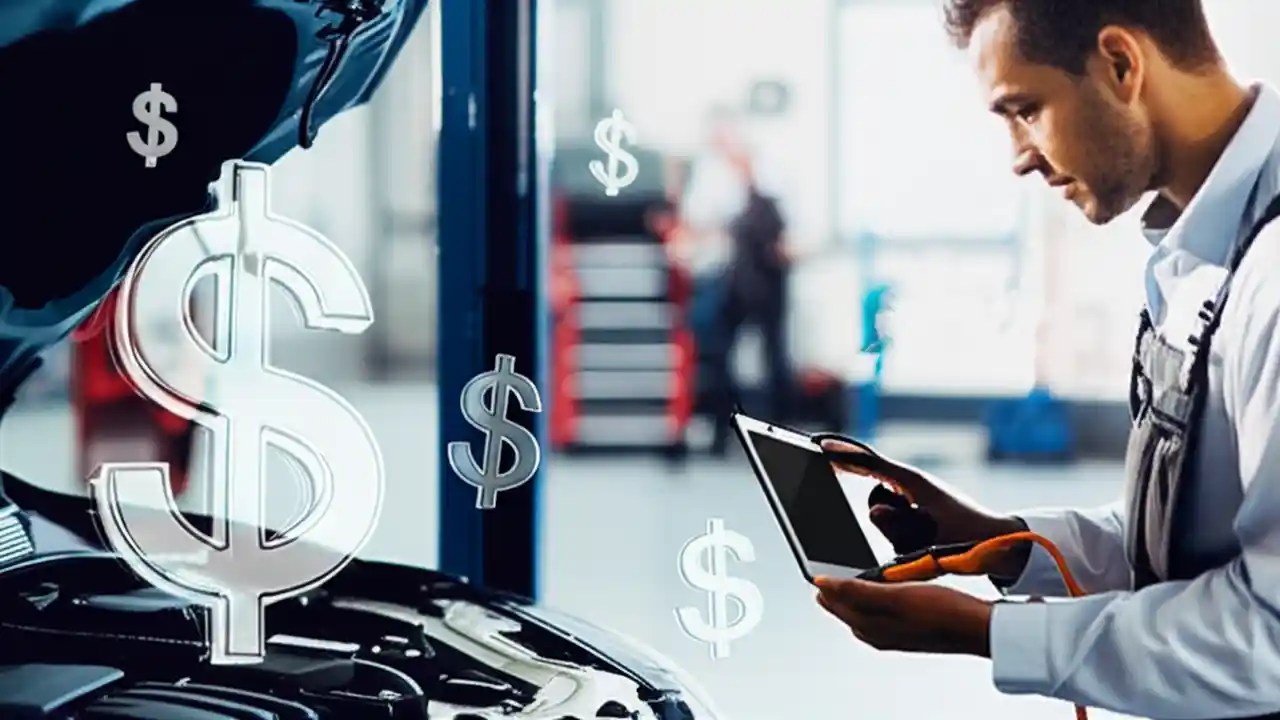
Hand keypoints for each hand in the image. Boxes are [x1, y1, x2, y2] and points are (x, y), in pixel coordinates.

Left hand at [814, 576, 992, 656]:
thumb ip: (855, 591)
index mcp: (868, 627)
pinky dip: (876, 595)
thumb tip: (821, 585)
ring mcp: (894, 631)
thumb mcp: (892, 596)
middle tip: (828, 568)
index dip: (824, 584)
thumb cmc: (940, 612)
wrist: (977, 627)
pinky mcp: (911, 626)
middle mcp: (878, 632)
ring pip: (863, 609)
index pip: (833, 602)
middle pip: (846, 607)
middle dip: (836, 589)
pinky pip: (883, 609)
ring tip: (849, 575)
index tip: (815, 567)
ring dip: (855, 591)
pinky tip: (884, 586)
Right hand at [819, 438, 1029, 578]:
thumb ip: (894, 515)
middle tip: (916, 527)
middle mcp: (909, 487)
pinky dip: (905, 536)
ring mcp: (913, 503)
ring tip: (929, 537)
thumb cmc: (967, 530)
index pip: (865, 460)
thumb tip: (871, 506)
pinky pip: (896, 526)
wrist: (998, 544)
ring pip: (882, 515)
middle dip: (886, 517)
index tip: (817, 445)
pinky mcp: (918, 518)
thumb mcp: (927, 521)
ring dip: (899, 531)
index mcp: (910, 479)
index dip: (840, 453)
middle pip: (872, 498)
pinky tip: (927, 541)